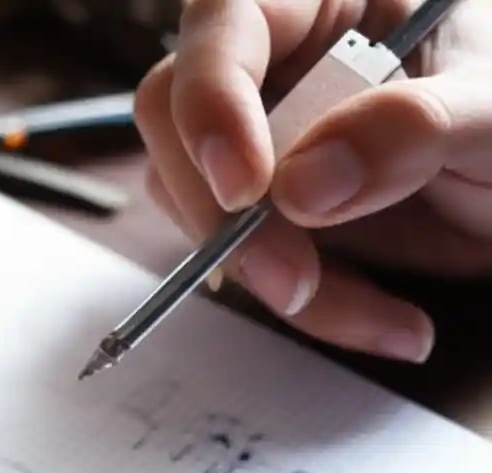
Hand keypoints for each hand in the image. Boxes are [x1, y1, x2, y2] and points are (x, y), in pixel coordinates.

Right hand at [136, 0, 491, 362]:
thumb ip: (414, 127)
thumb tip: (303, 186)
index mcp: (317, 0)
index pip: (225, 27)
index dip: (212, 102)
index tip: (246, 191)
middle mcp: (271, 60)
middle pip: (177, 122)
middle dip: (227, 217)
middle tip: (294, 282)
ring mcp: (257, 136)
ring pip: (197, 204)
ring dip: (274, 275)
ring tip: (384, 319)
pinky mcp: (264, 208)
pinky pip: (243, 259)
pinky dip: (310, 304)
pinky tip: (384, 321)